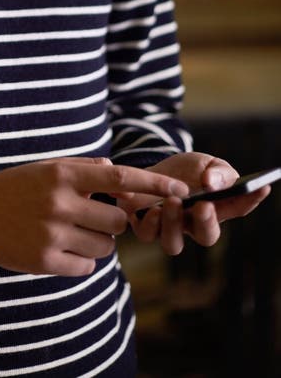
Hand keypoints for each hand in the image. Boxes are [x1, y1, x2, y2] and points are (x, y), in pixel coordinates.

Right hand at [0, 156, 188, 276]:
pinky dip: (80, 261)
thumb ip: (84, 168)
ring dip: (96, 243)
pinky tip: (57, 248)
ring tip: (69, 232)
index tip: (182, 192)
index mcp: (63, 174)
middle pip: (117, 221)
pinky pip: (86, 267)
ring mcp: (53, 233)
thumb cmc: (15, 186)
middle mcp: (60, 202)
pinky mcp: (45, 260)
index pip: (120, 178)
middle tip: (89, 217)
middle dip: (111, 222)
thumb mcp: (47, 167)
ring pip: (105, 247)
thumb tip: (119, 173)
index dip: (154, 186)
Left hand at [122, 152, 270, 254]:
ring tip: (173, 201)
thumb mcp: (205, 164)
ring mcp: (169, 229)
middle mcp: (194, 224)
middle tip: (204, 205)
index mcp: (216, 209)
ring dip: (174, 224)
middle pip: (206, 235)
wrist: (149, 172)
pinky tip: (151, 209)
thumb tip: (212, 183)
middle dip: (207, 222)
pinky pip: (147, 234)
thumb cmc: (183, 172)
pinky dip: (150, 223)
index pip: (239, 207)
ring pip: (173, 244)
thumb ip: (218, 172)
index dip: (251, 200)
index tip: (262, 187)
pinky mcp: (145, 226)